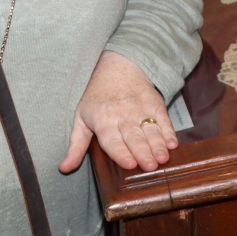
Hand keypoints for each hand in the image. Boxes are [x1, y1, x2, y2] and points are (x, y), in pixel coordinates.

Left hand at [61, 50, 176, 173]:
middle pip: (133, 137)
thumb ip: (76, 146)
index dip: (121, 152)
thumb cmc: (97, 98)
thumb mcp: (81, 118)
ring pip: (150, 130)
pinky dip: (169, 132)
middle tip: (150, 166)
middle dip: (142, 152)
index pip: (111, 140)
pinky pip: (163, 120)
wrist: (118, 67)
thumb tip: (64, 168)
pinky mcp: (155, 104)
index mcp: (102, 120)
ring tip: (163, 158)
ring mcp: (140, 109)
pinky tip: (172, 144)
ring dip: (157, 145)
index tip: (129, 164)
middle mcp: (121, 115)